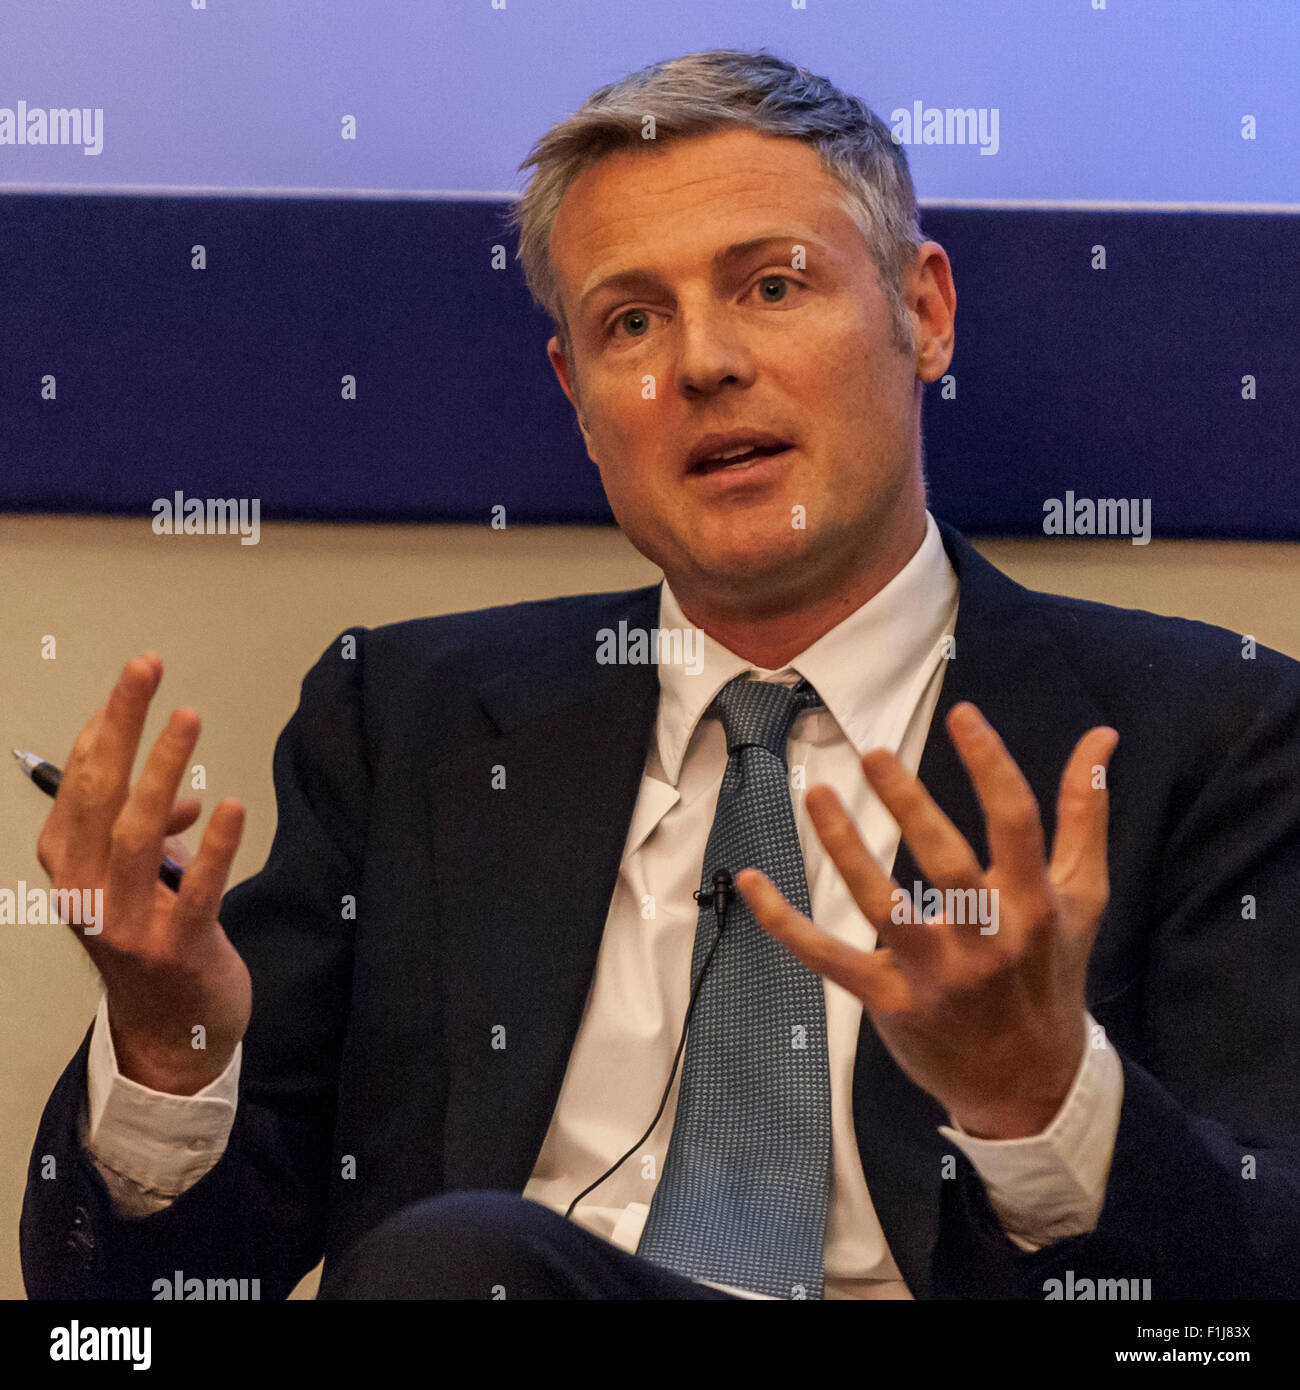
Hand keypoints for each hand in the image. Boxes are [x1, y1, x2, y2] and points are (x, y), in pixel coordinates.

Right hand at [36, 652, 249, 1094]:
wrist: (170, 1034)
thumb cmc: (153, 944)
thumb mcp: (136, 884)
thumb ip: (148, 837)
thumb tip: (180, 798)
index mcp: (68, 870)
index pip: (79, 784)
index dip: (105, 727)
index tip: (133, 678)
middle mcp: (85, 893)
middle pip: (97, 793)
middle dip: (122, 724)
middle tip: (148, 668)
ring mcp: (127, 924)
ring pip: (135, 834)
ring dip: (161, 769)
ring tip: (188, 716)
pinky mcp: (176, 949)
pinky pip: (194, 891)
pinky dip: (212, 848)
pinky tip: (231, 808)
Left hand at [736, 701, 1118, 1138]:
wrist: (1031, 1085)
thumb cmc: (1050, 974)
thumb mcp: (1083, 898)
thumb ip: (1085, 815)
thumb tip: (1101, 739)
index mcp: (1033, 905)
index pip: (1015, 823)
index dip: (991, 764)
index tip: (962, 715)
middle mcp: (985, 939)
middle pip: (945, 862)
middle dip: (910, 804)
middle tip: (874, 753)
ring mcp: (935, 974)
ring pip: (882, 904)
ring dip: (845, 848)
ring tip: (818, 795)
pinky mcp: (889, 1001)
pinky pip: (828, 957)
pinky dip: (785, 922)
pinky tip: (750, 881)